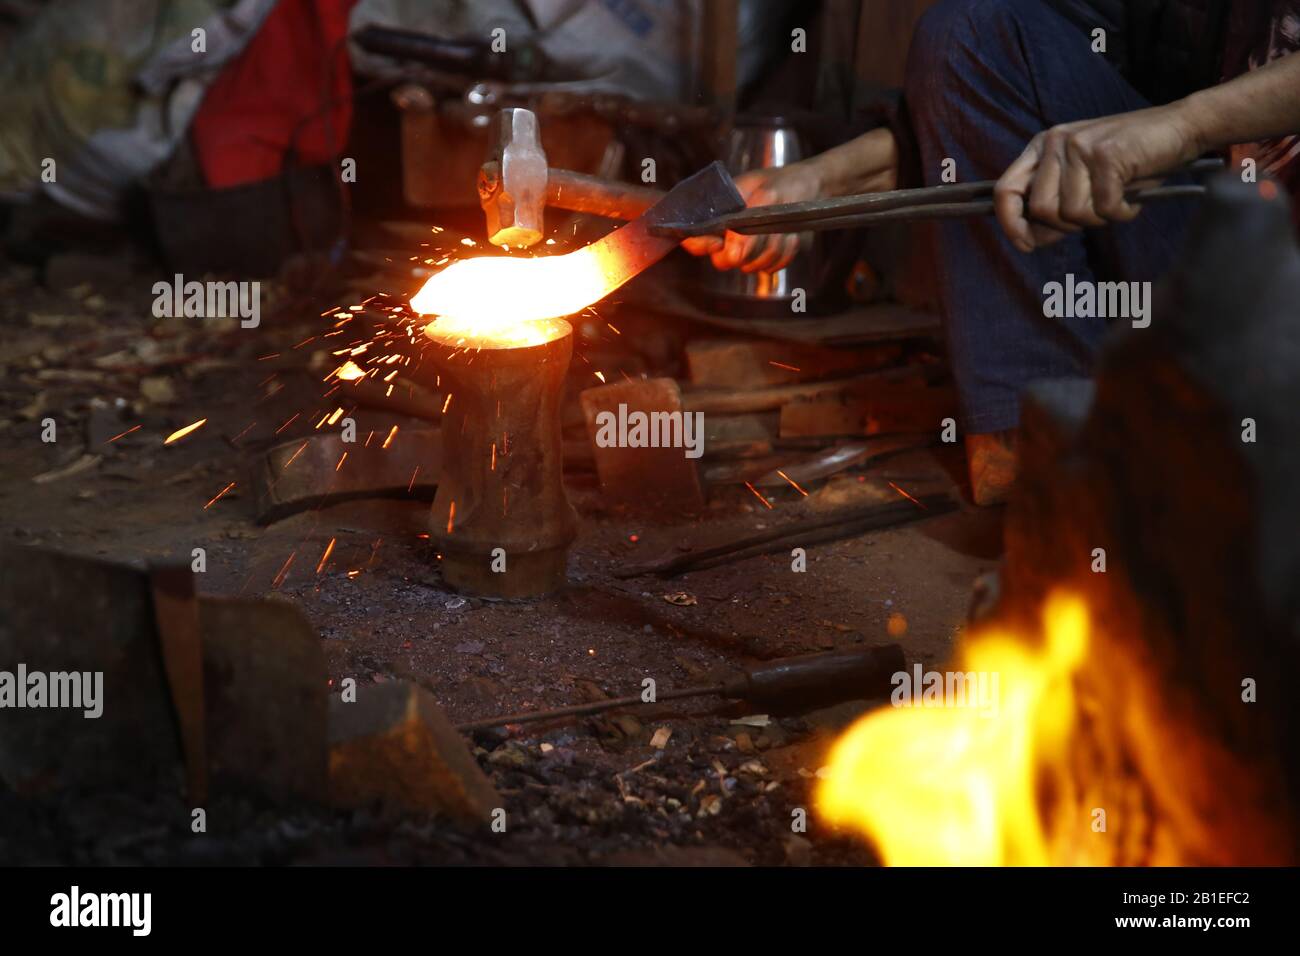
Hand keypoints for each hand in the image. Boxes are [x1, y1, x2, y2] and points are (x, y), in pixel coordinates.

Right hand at [682, 163, 822, 272]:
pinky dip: (785, 253)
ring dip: (772, 248)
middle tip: (763, 230)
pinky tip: (791, 236)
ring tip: (783, 227)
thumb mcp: (766, 195)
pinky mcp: (767, 258)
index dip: (702, 245)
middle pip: (722, 261)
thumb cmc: (785, 184)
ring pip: (750, 266)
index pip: (694, 238)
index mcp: (719, 212)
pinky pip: (771, 268)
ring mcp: (748, 249)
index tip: (721, 241)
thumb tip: (733, 256)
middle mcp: (728, 234)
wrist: (812, 189)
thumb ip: (745, 226)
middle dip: (747, 249)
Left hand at [994, 102, 1201, 251]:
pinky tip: (1133, 198)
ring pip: (1072, 213)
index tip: (1026, 245)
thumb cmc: (1130, 162)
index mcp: (1041, 147)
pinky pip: (1105, 209)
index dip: (1010, 224)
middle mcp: (1055, 142)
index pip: (1006, 191)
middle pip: (1041, 210)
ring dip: (1099, 218)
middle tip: (1096, 212)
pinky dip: (1123, 213)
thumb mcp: (1082, 182)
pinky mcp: (1107, 154)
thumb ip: (1052, 206)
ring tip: (1117, 199)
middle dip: (1069, 225)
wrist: (1179, 129)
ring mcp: (1080, 146)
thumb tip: (1027, 240)